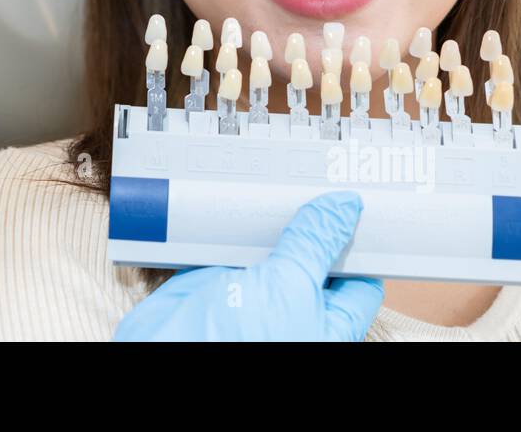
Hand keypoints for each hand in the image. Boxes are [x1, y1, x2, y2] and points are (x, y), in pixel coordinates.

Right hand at [113, 190, 382, 340]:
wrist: (161, 345)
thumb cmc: (235, 341)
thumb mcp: (290, 286)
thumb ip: (315, 244)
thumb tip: (345, 208)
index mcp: (326, 322)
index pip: (357, 277)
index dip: (359, 239)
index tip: (358, 198)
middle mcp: (293, 308)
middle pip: (313, 255)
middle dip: (313, 219)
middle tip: (318, 174)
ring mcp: (255, 292)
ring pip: (272, 246)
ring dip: (270, 216)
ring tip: (279, 175)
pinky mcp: (218, 279)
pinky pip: (233, 244)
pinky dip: (232, 220)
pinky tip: (239, 193)